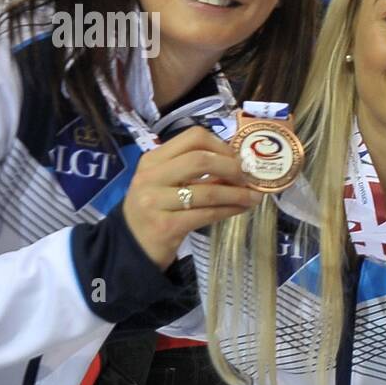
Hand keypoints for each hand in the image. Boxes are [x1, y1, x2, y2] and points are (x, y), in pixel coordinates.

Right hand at [122, 126, 261, 269]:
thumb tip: (239, 163)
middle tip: (248, 178)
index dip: (221, 146)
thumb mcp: (166, 183)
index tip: (237, 158)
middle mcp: (151, 176)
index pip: (193, 137)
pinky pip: (206, 214)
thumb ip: (194, 171)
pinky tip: (242, 209)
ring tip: (254, 197)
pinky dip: (229, 210)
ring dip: (237, 194)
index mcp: (153, 159)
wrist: (131, 247)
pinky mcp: (165, 226)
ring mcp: (155, 201)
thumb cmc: (155, 210)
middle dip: (232, 168)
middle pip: (200, 159)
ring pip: (207, 191)